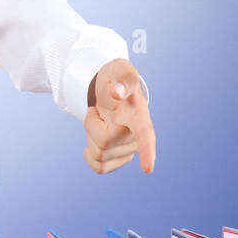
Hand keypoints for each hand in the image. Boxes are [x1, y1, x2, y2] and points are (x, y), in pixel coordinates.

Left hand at [84, 59, 155, 174]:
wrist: (112, 92)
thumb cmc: (117, 79)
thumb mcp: (119, 69)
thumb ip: (123, 76)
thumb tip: (117, 92)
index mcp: (139, 115)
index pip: (144, 134)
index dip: (146, 150)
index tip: (148, 168)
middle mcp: (138, 136)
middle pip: (104, 142)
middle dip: (92, 124)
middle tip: (97, 109)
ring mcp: (129, 150)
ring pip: (99, 154)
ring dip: (91, 135)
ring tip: (100, 120)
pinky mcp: (119, 159)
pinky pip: (99, 167)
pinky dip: (89, 155)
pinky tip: (92, 140)